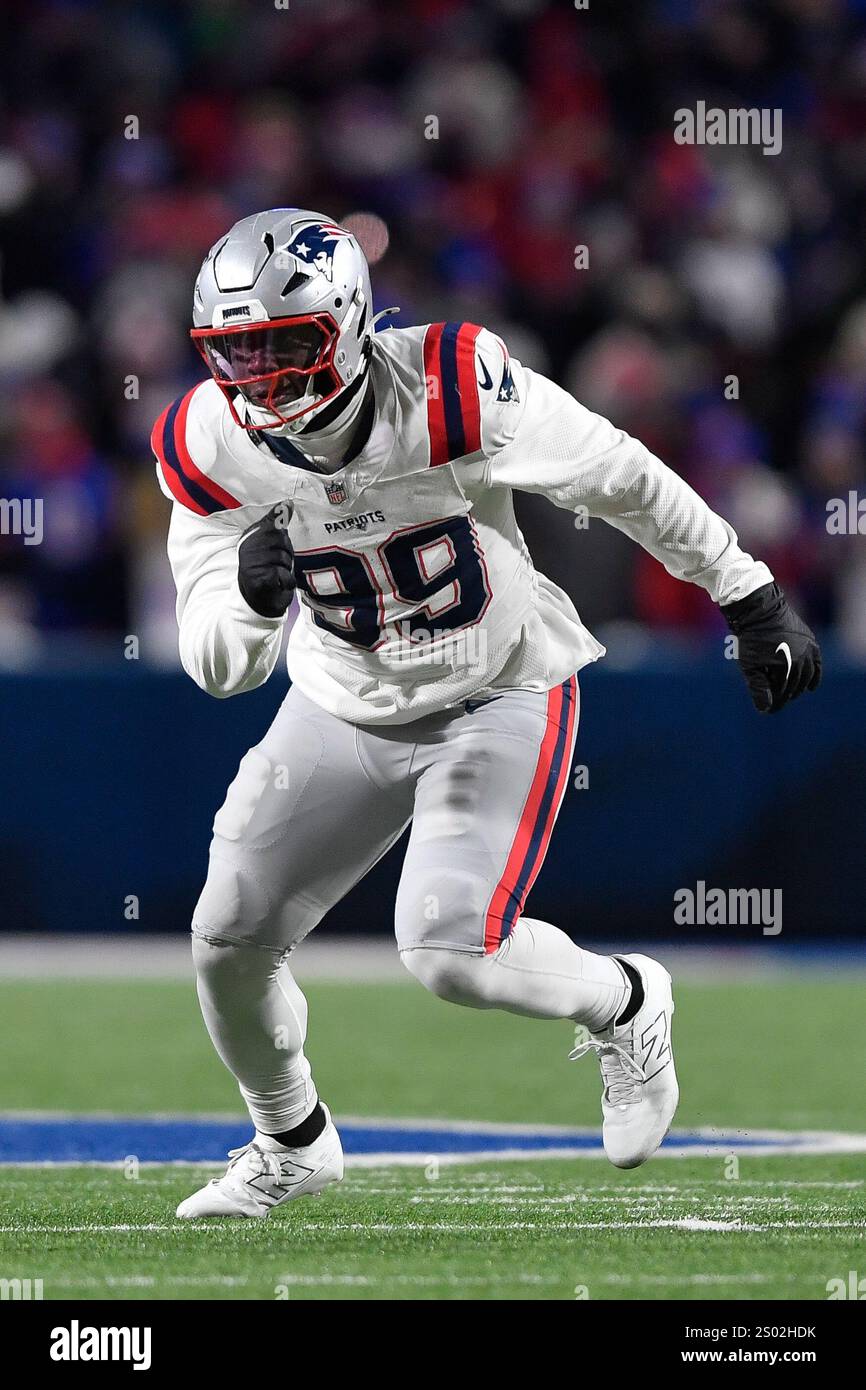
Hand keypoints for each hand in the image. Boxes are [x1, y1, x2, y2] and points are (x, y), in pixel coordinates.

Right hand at [237, 503, 294, 617]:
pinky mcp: (258, 580)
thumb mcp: (270, 542)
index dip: (281, 539)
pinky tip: (278, 583)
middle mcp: (247, 548)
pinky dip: (287, 581)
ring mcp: (251, 565)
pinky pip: (283, 575)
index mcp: (249, 536)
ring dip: (286, 569)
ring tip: (276, 574)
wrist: (256, 598)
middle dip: (286, 555)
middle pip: (282, 542)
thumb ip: (278, 522)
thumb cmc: (266, 567)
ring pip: (284, 559)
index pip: (274, 526)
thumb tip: (288, 502)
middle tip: (277, 564)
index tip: (277, 548)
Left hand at [721, 581, 820, 713]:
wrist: (759, 609)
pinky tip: (811, 687)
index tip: (768, 711)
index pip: (784, 692)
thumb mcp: (750, 665)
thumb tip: (765, 709)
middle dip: (785, 696)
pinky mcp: (810, 640)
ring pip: (807, 675)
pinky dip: (814, 676)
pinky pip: (816, 662)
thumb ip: (758, 688)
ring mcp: (809, 648)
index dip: (776, 703)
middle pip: (795, 685)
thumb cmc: (751, 638)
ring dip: (798, 687)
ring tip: (790, 694)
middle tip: (777, 703)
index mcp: (788, 666)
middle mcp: (803, 658)